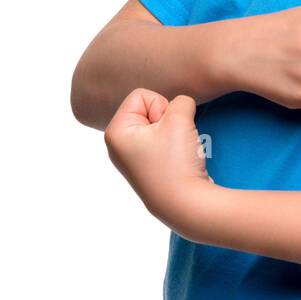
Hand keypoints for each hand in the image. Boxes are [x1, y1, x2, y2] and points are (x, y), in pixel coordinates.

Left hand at [104, 88, 210, 230]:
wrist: (185, 204)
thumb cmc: (175, 163)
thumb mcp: (180, 118)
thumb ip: (181, 101)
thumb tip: (182, 108)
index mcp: (115, 132)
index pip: (143, 95)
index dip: (161, 107)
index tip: (166, 131)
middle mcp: (119, 144)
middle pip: (150, 109)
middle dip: (168, 120)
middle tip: (172, 142)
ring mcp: (133, 157)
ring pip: (160, 125)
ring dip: (175, 132)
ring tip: (177, 152)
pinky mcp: (148, 166)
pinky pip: (164, 141)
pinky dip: (175, 145)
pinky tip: (178, 161)